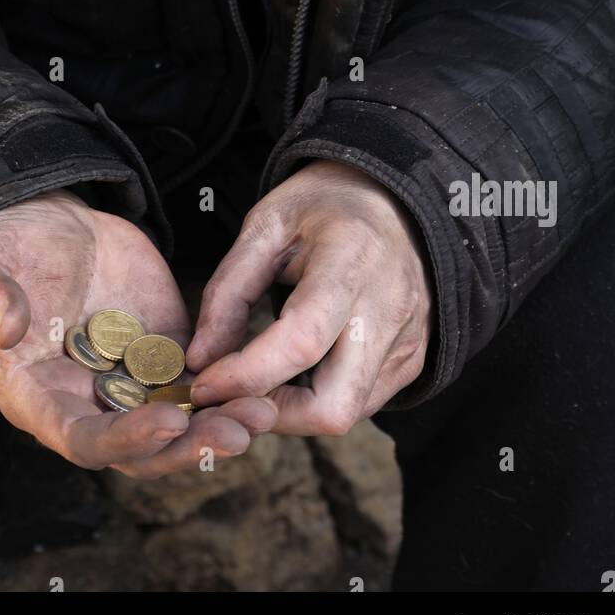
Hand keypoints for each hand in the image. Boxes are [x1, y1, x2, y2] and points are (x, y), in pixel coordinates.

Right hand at [0, 191, 276, 476]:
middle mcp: (84, 403)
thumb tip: (4, 327)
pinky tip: (268, 378)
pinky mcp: (160, 353)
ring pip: (177, 424)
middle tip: (238, 430)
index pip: (82, 441)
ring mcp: (126, 381)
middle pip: (140, 450)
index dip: (126, 439)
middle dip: (189, 446)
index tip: (171, 417)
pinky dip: (230, 387)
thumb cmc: (1, 247)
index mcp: (36, 397)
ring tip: (264, 412)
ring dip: (219, 425)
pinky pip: (198, 383)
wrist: (46, 222)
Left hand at [186, 161, 432, 434]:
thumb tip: (201, 359)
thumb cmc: (324, 206)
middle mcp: (389, 309)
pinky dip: (320, 398)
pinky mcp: (413, 360)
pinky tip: (297, 369)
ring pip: (347, 413)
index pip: (302, 341)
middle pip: (333, 406)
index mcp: (350, 260)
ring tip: (260, 377)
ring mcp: (407, 341)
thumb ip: (229, 292)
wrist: (393, 201)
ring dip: (293, 410)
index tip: (202, 383)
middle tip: (232, 393)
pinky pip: (362, 403)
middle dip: (272, 413)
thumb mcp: (265, 226)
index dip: (246, 375)